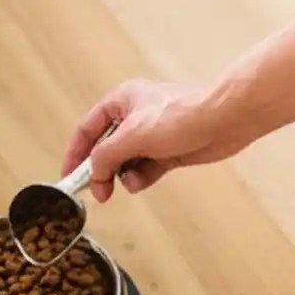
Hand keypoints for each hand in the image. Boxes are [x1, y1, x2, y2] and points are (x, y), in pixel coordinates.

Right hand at [62, 79, 252, 201]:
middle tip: (99, 192)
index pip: (87, 130)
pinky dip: (141, 178)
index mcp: (120, 102)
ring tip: (130, 181)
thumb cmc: (180, 116)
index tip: (69, 177)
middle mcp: (132, 117)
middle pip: (105, 149)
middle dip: (102, 171)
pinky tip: (143, 180)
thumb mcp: (132, 135)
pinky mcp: (167, 151)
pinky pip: (144, 169)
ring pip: (125, 162)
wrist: (225, 120)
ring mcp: (151, 136)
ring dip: (124, 175)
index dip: (75, 154)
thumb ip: (105, 155)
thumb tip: (93, 173)